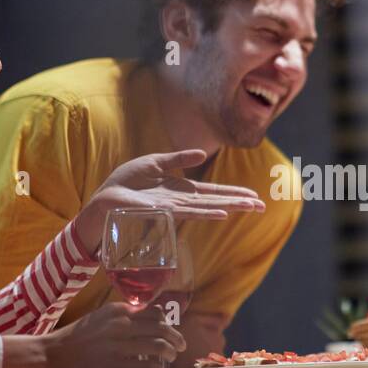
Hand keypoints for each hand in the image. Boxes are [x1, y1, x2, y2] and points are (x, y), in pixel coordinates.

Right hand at [47, 302, 185, 367]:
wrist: (52, 355)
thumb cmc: (76, 337)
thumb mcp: (100, 318)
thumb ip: (122, 315)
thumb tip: (148, 317)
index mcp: (117, 311)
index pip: (154, 313)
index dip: (167, 322)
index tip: (171, 330)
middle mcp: (120, 325)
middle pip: (160, 328)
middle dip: (176, 338)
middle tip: (181, 345)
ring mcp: (118, 346)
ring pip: (158, 346)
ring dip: (170, 352)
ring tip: (172, 356)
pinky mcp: (114, 366)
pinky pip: (145, 367)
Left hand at [73, 149, 264, 255]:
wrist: (104, 198)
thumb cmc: (126, 182)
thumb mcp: (154, 163)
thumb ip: (178, 159)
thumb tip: (202, 154)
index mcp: (181, 190)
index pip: (212, 193)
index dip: (232, 194)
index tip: (253, 197)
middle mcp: (181, 201)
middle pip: (216, 202)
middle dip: (239, 203)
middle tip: (262, 206)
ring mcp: (174, 208)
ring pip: (208, 207)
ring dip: (230, 207)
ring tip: (250, 208)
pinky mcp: (163, 210)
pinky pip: (189, 211)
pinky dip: (207, 212)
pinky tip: (221, 214)